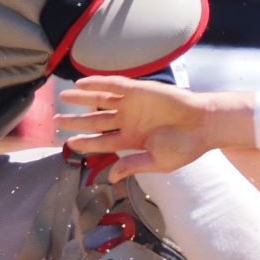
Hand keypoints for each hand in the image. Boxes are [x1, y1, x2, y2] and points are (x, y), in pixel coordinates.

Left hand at [56, 76, 252, 180]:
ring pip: (100, 100)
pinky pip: (114, 84)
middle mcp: (129, 121)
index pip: (102, 142)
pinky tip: (81, 83)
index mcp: (132, 139)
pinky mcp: (139, 90)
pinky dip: (97, 83)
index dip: (85, 142)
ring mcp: (133, 105)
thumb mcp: (157, 162)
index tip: (69, 143)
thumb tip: (111, 177)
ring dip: (81, 99)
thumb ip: (133, 165)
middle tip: (56, 121)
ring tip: (63, 97)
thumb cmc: (185, 146)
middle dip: (76, 121)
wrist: (203, 125)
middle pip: (96, 120)